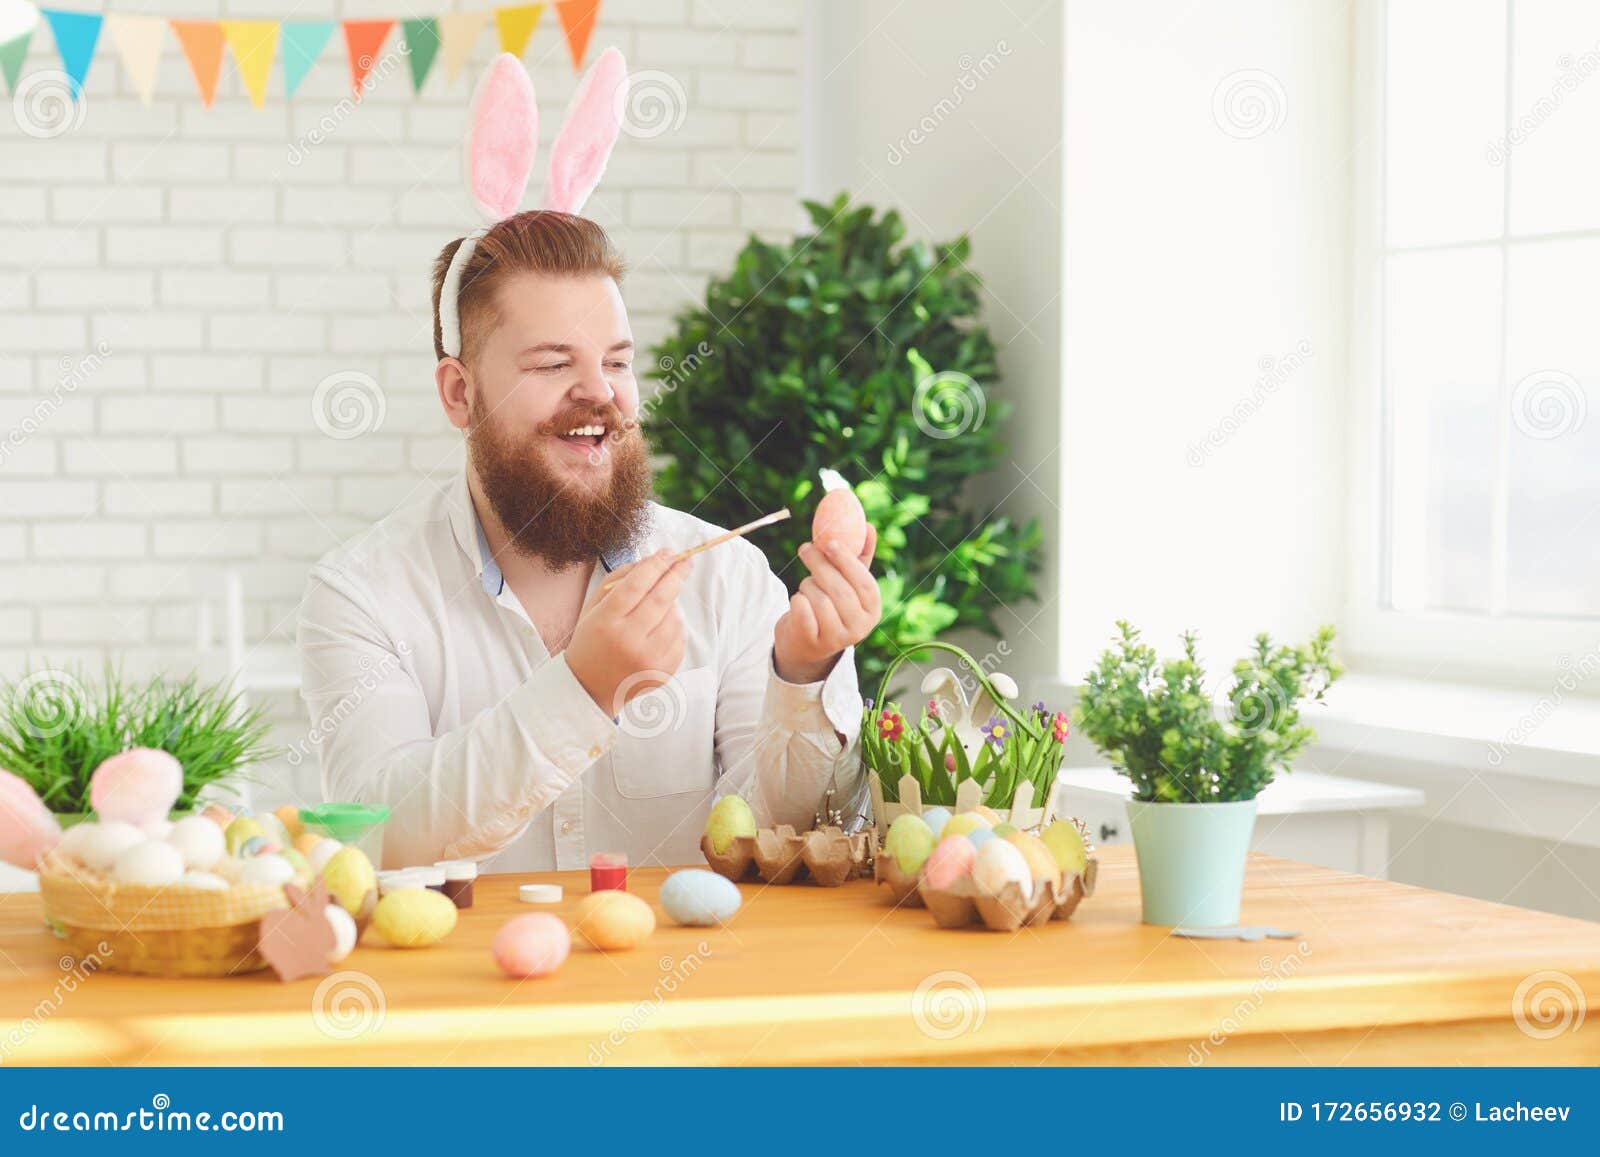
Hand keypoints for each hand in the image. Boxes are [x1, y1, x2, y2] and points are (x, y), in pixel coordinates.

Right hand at [566, 548, 692, 715]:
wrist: (589, 687)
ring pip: (674, 619)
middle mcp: (627, 641)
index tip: (669, 552)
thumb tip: (652, 561)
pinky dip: (676, 627)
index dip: (656, 565)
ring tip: (662, 604)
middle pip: (660, 599)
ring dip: (674, 605)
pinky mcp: (661, 673)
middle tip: (686, 562)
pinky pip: (680, 640)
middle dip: (676, 575)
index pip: (636, 585)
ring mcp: (647, 660)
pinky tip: (663, 626)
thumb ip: (618, 580)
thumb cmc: (592, 640)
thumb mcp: (593, 607)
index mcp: (606, 621)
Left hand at [773, 525, 879, 684]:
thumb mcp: (848, 584)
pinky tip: (799, 601)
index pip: (865, 584)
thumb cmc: (831, 604)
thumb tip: (868, 526)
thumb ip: (859, 557)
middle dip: (820, 565)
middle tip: (805, 547)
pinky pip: (801, 611)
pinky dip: (797, 600)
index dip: (847, 562)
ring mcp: (836, 639)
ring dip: (807, 585)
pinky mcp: (812, 642)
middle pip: (840, 591)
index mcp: (872, 610)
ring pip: (818, 599)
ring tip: (807, 587)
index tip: (830, 542)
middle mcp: (858, 628)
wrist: (807, 643)